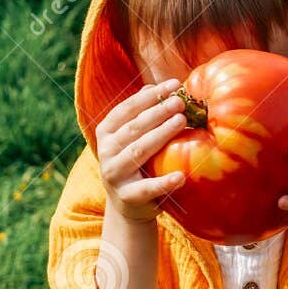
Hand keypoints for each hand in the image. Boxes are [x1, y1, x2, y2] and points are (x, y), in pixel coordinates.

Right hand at [95, 79, 187, 222]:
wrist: (127, 203)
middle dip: (158, 112)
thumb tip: (153, 87)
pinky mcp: (127, 196)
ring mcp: (114, 174)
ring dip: (161, 135)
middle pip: (134, 127)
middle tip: (180, 102)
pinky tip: (181, 177)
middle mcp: (106, 151)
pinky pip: (147, 188)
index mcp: (106, 132)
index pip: (127, 109)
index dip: (150, 96)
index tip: (174, 85)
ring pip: (138, 151)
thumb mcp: (132, 137)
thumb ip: (139, 114)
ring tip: (181, 122)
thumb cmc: (135, 162)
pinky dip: (164, 183)